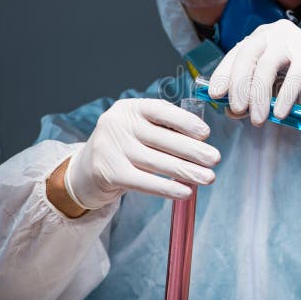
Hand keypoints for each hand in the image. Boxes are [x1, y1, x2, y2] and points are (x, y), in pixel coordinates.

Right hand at [64, 98, 220, 209]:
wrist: (85, 170)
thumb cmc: (124, 146)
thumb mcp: (139, 129)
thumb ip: (164, 130)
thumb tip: (201, 142)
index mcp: (130, 108)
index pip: (161, 111)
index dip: (185, 122)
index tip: (206, 134)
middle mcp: (117, 124)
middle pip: (162, 139)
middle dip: (193, 150)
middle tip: (215, 159)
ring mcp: (110, 148)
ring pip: (157, 162)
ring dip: (186, 171)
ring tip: (208, 177)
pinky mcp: (108, 172)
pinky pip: (144, 182)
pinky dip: (167, 188)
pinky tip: (186, 191)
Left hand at [208, 19, 300, 124]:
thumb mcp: (275, 92)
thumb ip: (254, 97)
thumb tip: (231, 111)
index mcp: (261, 39)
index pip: (235, 55)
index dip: (224, 74)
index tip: (215, 95)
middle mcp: (275, 33)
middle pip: (247, 57)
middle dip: (238, 86)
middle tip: (237, 111)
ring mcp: (295, 40)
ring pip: (267, 66)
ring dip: (259, 95)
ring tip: (259, 120)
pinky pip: (294, 75)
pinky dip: (285, 96)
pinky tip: (281, 113)